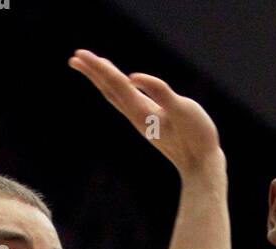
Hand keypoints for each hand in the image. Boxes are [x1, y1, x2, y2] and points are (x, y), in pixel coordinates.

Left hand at [69, 49, 221, 176]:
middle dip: (93, 73)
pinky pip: (127, 102)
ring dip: (101, 81)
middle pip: (110, 90)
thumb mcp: (182, 110)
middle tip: (74, 58)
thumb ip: (160, 92)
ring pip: (116, 97)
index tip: (80, 56)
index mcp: (142, 110)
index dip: (99, 68)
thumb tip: (134, 78)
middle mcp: (137, 116)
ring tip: (90, 67)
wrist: (201, 166)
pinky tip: (120, 84)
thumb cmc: (197, 136)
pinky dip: (117, 89)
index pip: (116, 84)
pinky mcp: (149, 122)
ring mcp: (142, 120)